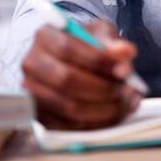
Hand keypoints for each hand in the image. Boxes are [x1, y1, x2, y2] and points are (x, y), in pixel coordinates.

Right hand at [20, 18, 143, 129]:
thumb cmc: (85, 45)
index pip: (68, 48)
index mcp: (44, 36)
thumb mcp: (100, 34)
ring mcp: (32, 93)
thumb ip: (113, 42)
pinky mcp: (40, 117)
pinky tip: (117, 113)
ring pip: (69, 107)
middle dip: (103, 88)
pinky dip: (98, 123)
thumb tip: (126, 52)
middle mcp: (31, 64)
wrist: (67, 62)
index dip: (98, 60)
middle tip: (130, 89)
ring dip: (104, 109)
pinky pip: (70, 126)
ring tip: (128, 101)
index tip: (124, 68)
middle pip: (66, 80)